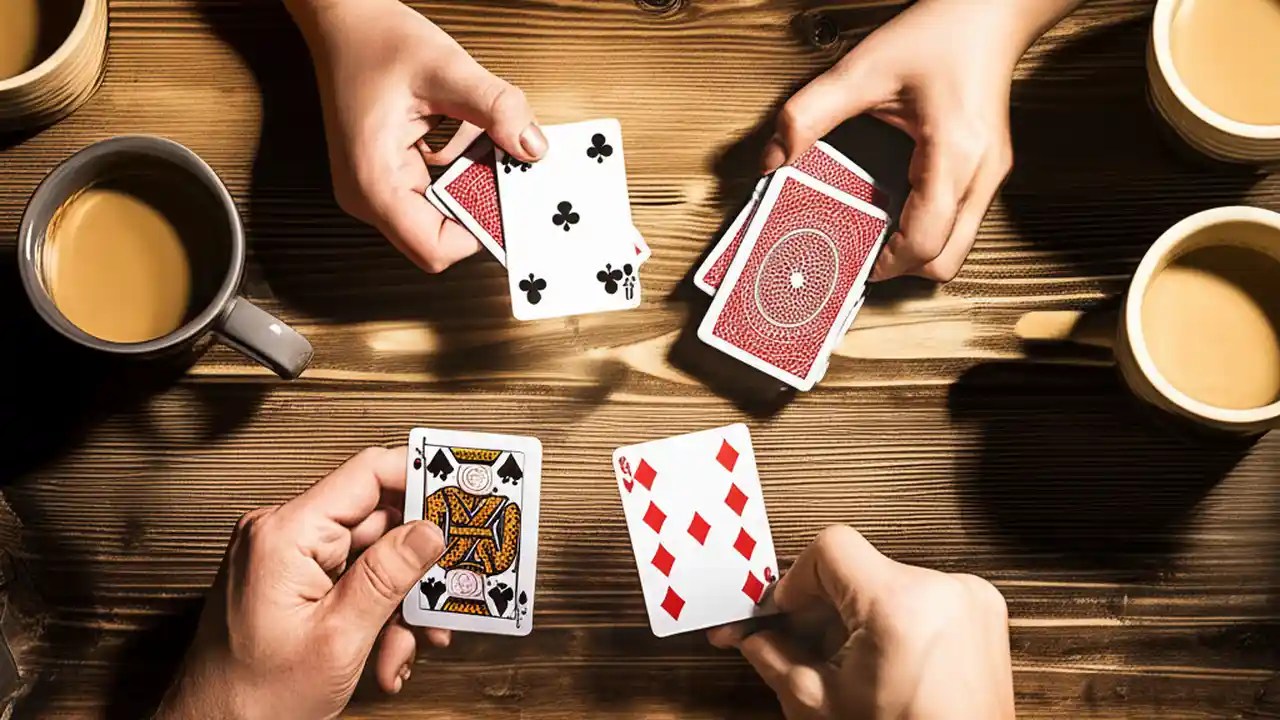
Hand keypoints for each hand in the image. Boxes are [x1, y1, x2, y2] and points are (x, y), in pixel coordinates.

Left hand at [156, 447, 449, 718]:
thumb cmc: (250, 698)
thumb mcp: (339, 638)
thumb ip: (388, 576)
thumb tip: (428, 530)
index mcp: (286, 534)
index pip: (368, 474)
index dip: (421, 480)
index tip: (461, 493)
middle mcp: (282, 536)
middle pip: (377, 523)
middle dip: (414, 569)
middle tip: (445, 594)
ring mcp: (285, 560)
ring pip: (370, 560)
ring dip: (397, 605)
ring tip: (403, 646)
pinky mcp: (291, 583)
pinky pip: (350, 581)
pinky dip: (375, 615)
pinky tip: (382, 652)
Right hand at [288, 0, 545, 271]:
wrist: (344, 21)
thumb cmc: (375, 40)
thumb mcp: (446, 68)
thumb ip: (495, 109)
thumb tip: (531, 147)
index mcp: (373, 181)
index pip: (435, 249)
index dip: (478, 232)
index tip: (508, 202)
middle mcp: (368, 196)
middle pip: (441, 238)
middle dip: (479, 206)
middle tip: (504, 167)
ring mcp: (376, 190)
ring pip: (442, 217)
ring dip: (472, 185)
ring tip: (479, 141)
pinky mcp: (388, 178)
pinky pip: (436, 194)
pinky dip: (461, 171)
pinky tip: (463, 135)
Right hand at [709, 526, 1013, 719]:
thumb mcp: (824, 708)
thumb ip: (777, 660)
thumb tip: (753, 635)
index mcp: (901, 607)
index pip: (831, 547)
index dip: (796, 578)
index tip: (784, 608)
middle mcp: (944, 591)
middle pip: (857, 569)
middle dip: (821, 606)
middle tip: (797, 641)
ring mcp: (970, 600)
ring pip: (886, 582)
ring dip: (857, 615)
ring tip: (847, 662)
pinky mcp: (983, 612)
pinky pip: (920, 596)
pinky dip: (894, 621)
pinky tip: (882, 661)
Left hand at [764, 0, 1041, 281]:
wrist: (991, 10)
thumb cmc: (941, 32)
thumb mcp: (862, 69)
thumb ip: (808, 114)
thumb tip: (773, 158)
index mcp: (955, 153)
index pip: (925, 240)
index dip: (887, 264)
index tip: (854, 263)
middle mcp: (982, 172)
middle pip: (949, 261)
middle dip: (904, 268)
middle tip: (863, 255)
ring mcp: (992, 174)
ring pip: (959, 246)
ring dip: (919, 250)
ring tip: (877, 234)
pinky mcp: (989, 170)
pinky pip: (961, 221)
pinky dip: (931, 228)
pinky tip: (898, 207)